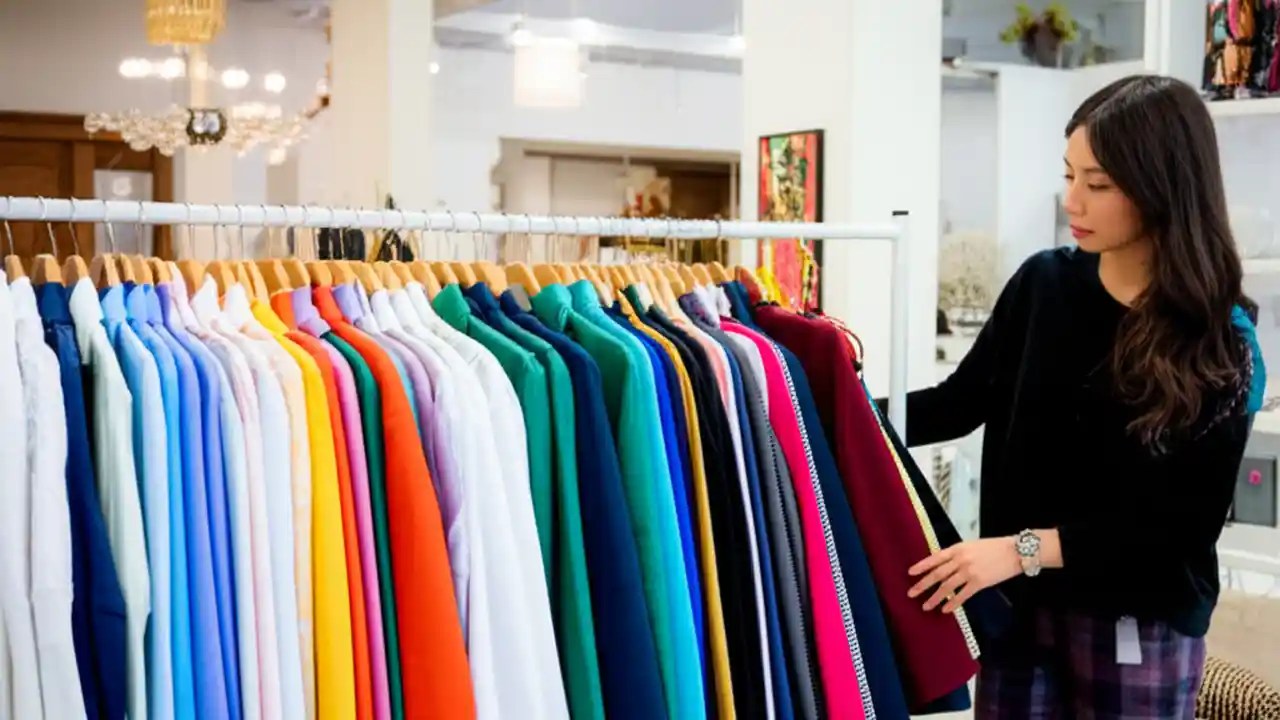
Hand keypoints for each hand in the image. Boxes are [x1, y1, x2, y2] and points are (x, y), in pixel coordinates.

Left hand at [907, 537, 1022, 613]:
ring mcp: (969, 572)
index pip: (935, 558)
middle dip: (923, 584)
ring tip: (925, 606)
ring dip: (935, 597)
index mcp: (957, 548)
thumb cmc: (993, 547)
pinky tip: (945, 610)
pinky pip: (963, 595)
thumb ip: (957, 555)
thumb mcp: (971, 546)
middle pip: (937, 574)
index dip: (922, 566)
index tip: (910, 573)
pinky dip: (953, 603)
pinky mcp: (979, 583)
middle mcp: (960, 560)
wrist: (1014, 551)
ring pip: (947, 587)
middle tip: (911, 593)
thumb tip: (943, 566)